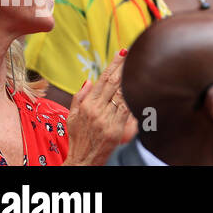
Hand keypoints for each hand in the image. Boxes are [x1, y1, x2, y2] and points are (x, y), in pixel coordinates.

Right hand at [64, 50, 135, 164]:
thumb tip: (89, 80)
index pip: (102, 79)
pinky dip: (134, 97)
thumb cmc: (78, 139)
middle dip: (124, 66)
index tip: (122, 52)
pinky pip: (127, 109)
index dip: (113, 64)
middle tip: (133, 53)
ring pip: (122, 94)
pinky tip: (141, 87)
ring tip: (139, 65)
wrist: (81, 161)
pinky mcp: (115, 129)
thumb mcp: (71, 117)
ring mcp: (105, 119)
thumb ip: (79, 98)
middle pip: (113, 83)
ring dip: (131, 78)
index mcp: (86, 105)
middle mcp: (95, 110)